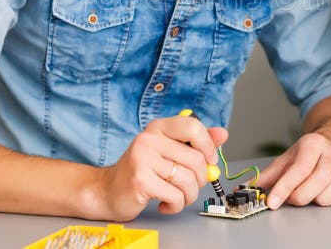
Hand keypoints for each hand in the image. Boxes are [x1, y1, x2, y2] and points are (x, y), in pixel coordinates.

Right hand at [90, 115, 227, 220]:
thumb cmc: (142, 170)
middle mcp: (149, 139)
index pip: (193, 126)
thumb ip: (195, 142)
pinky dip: (176, 205)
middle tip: (189, 185)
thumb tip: (223, 134)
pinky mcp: (140, 181)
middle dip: (200, 179)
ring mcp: (143, 159)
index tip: (210, 160)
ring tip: (176, 196)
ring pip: (188, 181)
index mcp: (158, 127)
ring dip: (188, 195)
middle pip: (196, 159)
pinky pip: (176, 196)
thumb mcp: (168, 151)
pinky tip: (165, 203)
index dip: (208, 146)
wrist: (108, 190)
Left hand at [258, 131, 330, 208]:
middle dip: (299, 196)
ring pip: (329, 193)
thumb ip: (267, 175)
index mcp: (312, 144)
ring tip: (308, 193)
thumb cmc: (308, 154)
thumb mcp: (286, 158)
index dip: (284, 187)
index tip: (272, 202)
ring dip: (314, 199)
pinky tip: (322, 192)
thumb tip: (247, 187)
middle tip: (291, 199)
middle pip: (316, 181)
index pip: (298, 168)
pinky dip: (328, 200)